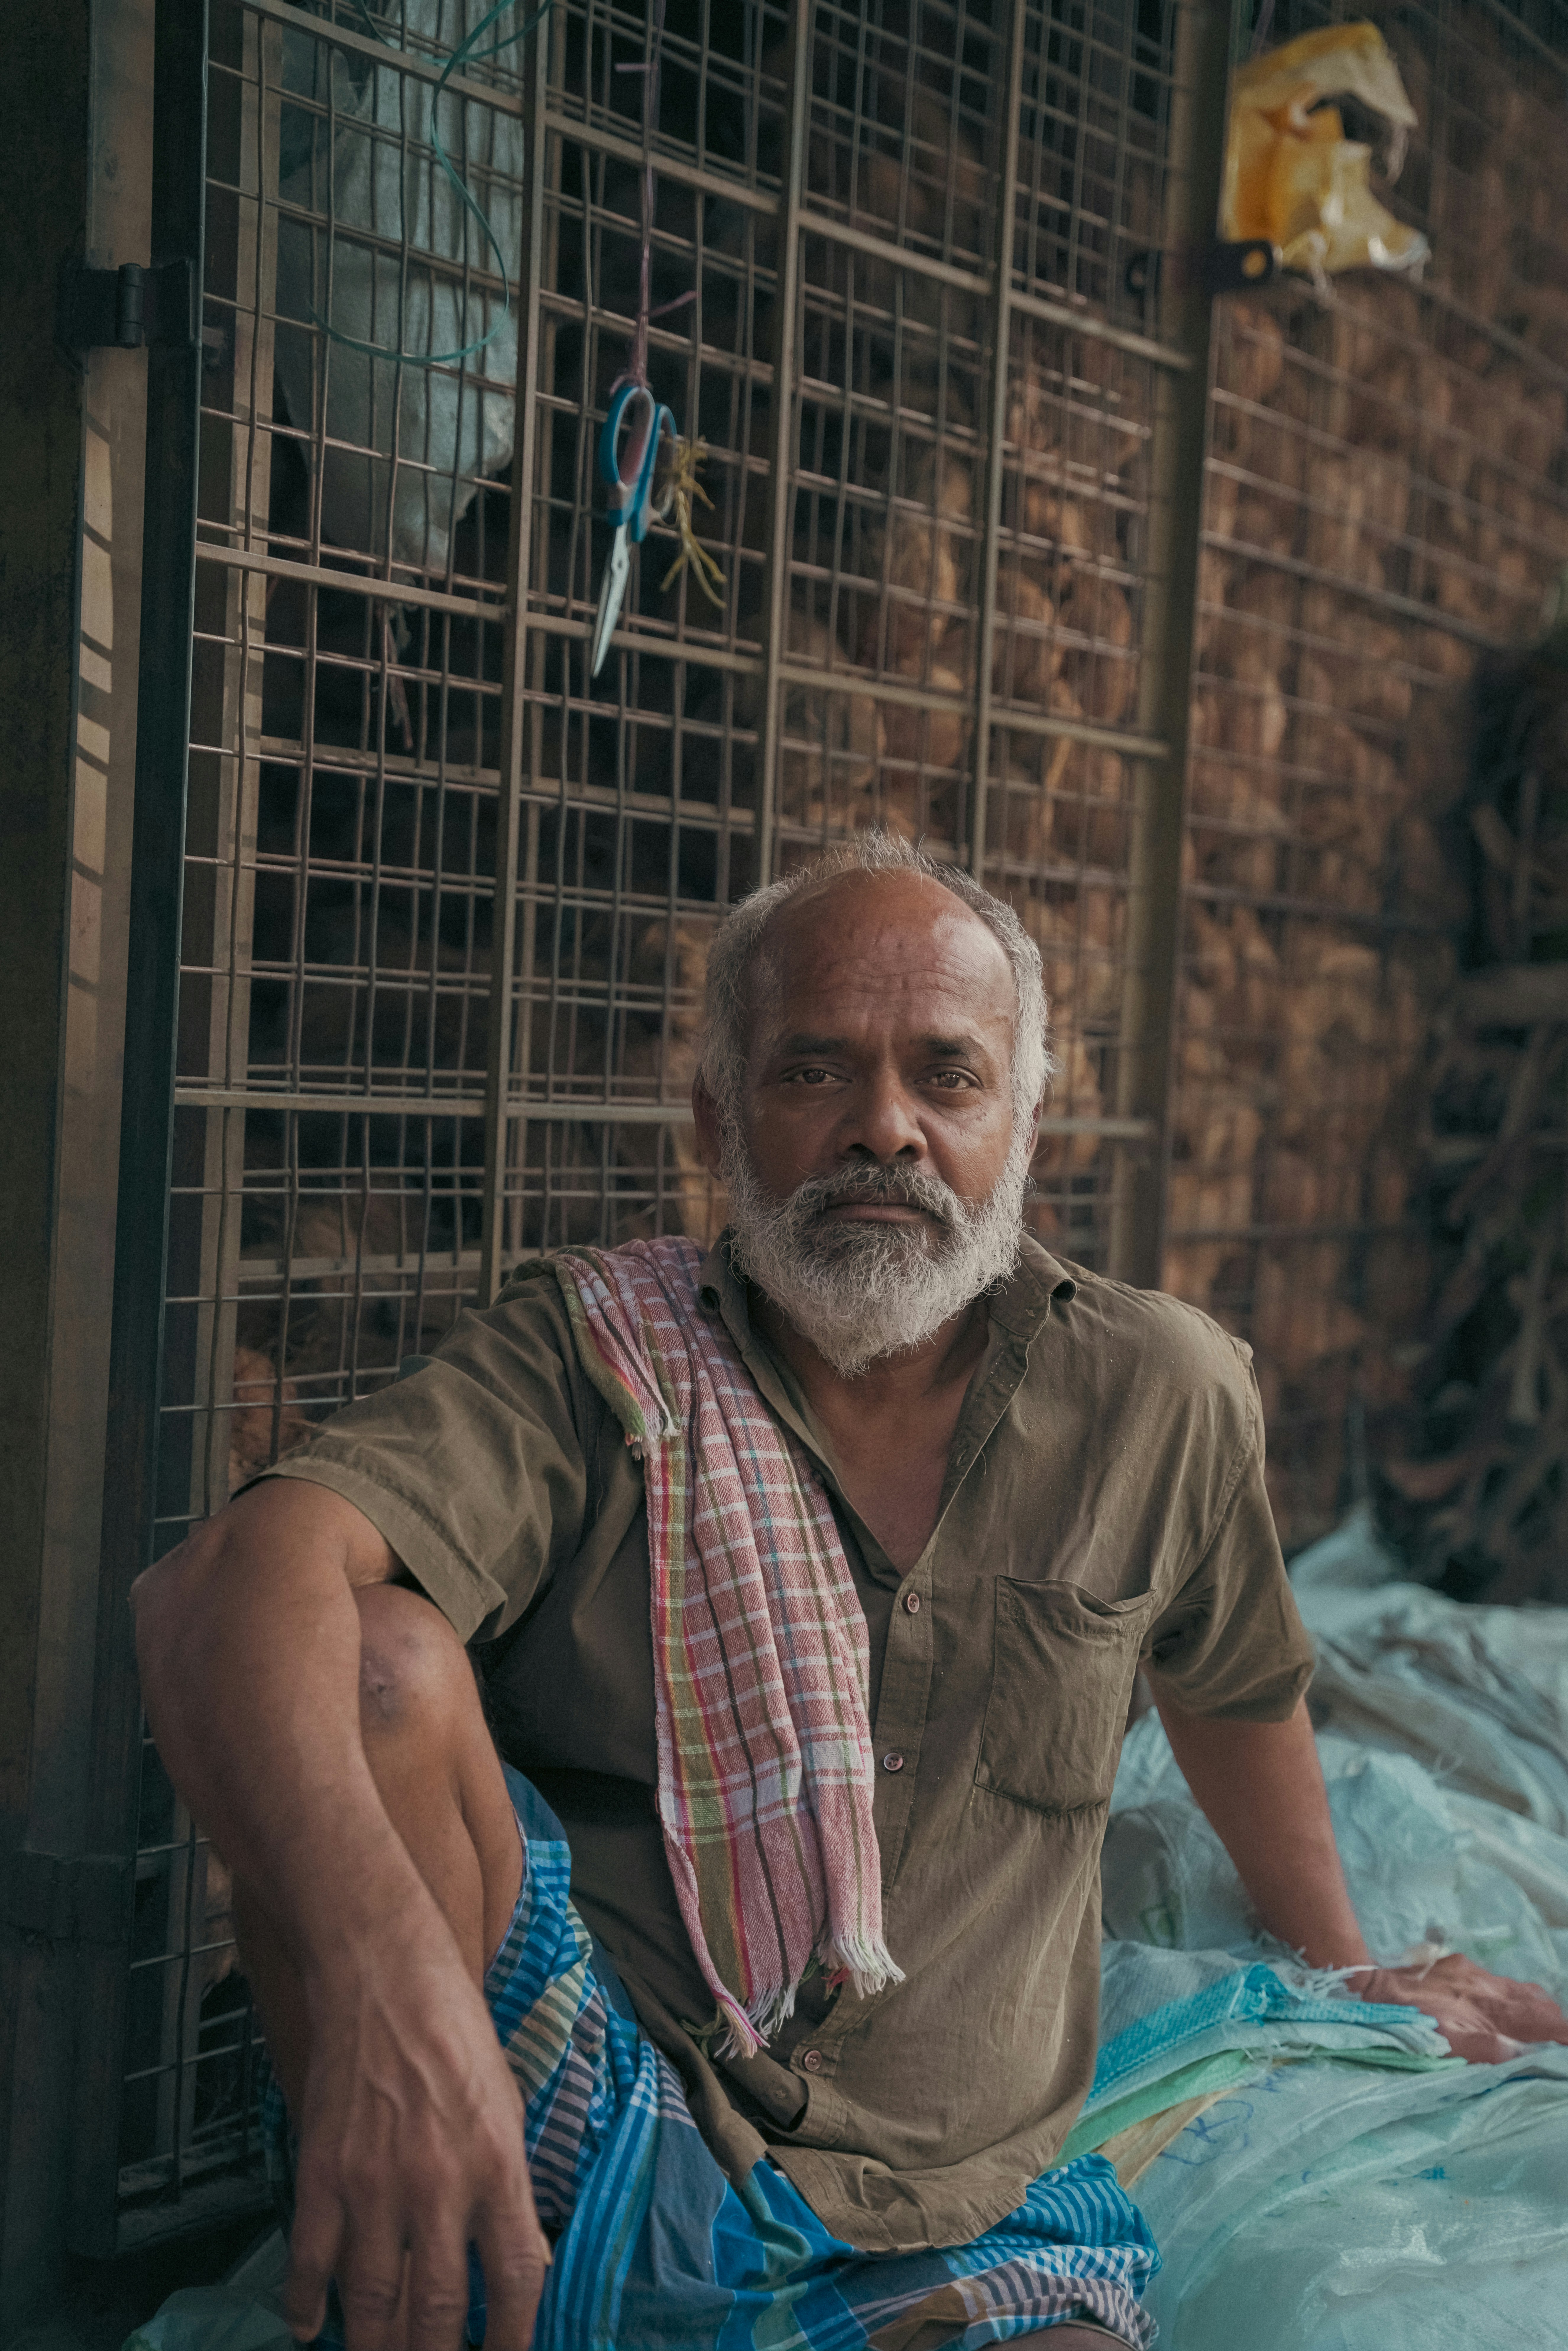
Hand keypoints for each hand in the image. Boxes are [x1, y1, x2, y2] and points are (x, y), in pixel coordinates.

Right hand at [285, 1913, 548, 2350]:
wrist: (385, 1977)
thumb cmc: (457, 2036)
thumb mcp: (507, 2109)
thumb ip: (507, 2190)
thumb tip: (514, 2267)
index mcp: (497, 2167)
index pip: (515, 2283)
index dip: (511, 2341)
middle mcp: (439, 2186)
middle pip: (437, 2312)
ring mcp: (374, 2184)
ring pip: (371, 2306)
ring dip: (375, 2349)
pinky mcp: (322, 2173)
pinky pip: (311, 2264)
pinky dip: (307, 2307)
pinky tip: (311, 2328)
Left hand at [1357, 1950, 1567, 2063]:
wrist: (1373, 1986)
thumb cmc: (1411, 2023)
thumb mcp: (1453, 2045)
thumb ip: (1490, 2050)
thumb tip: (1523, 2055)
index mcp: (1493, 2009)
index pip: (1545, 2021)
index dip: (1563, 2034)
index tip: (1566, 2046)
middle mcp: (1488, 1987)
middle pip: (1537, 2001)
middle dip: (1554, 2021)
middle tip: (1557, 2040)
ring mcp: (1473, 1974)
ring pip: (1517, 1989)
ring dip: (1533, 2009)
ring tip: (1536, 2029)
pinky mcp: (1457, 1967)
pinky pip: (1495, 1981)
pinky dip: (1507, 1997)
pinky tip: (1496, 2010)